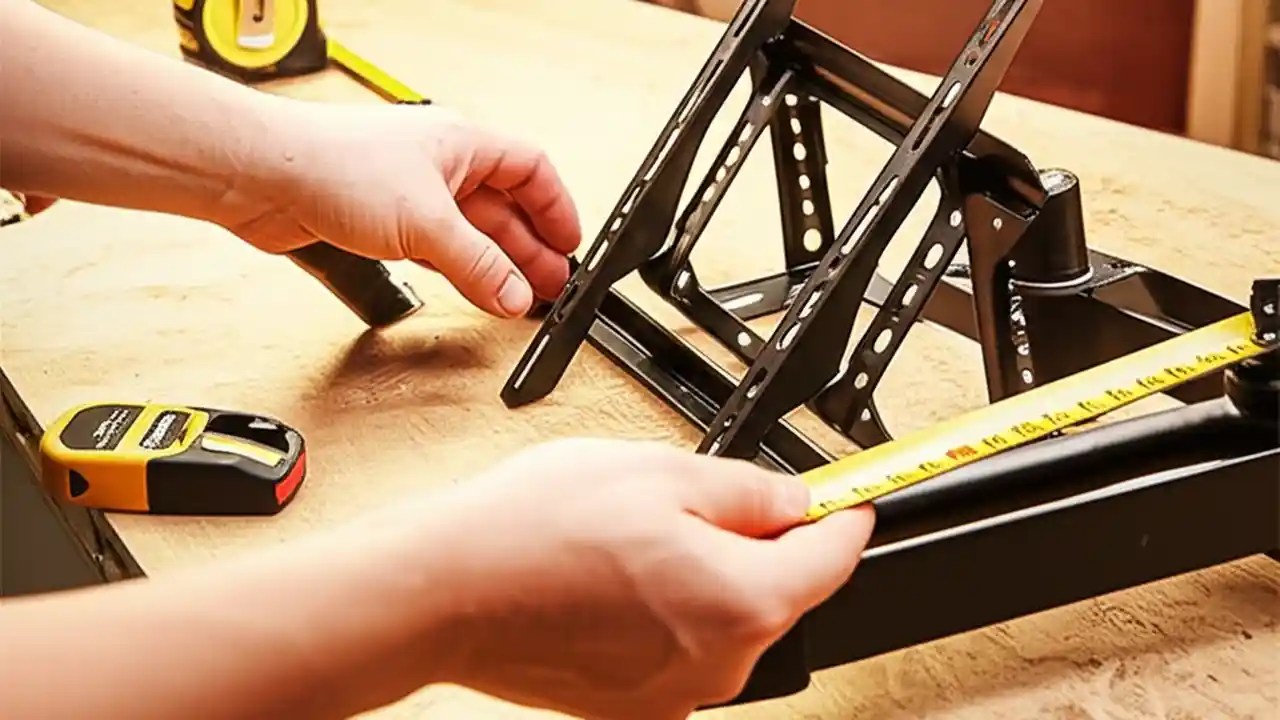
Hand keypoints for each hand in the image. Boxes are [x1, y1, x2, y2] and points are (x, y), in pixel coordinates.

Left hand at [222, 100, 582, 317]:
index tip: (569, 245)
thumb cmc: (334, 164)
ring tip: (519, 298)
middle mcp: (440, 165)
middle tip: (549, 286)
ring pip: (470, 233)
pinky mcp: (382, 222)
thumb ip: (477, 264)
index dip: (555, 208)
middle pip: (503, 208)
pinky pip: (437, 250)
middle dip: (528, 248)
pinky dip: (459, 272)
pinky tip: (473, 292)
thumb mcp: (426, 222)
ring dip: (495, 265)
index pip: (530, 170)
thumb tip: (515, 293)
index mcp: (462, 143)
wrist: (262, 176)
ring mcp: (411, 194)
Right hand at [401, 438, 874, 719]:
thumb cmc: (535, 531)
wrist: (445, 594)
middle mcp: (720, 665)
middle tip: (702, 499)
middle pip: (777, 594)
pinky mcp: (633, 710)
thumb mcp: (660, 471)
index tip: (849, 500)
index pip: (833, 558)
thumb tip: (795, 499)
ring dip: (707, 579)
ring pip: (725, 623)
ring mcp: (675, 697)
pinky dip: (667, 617)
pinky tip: (615, 581)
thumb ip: (749, 489)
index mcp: (742, 601)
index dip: (844, 517)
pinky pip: (680, 655)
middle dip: (760, 544)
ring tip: (636, 537)